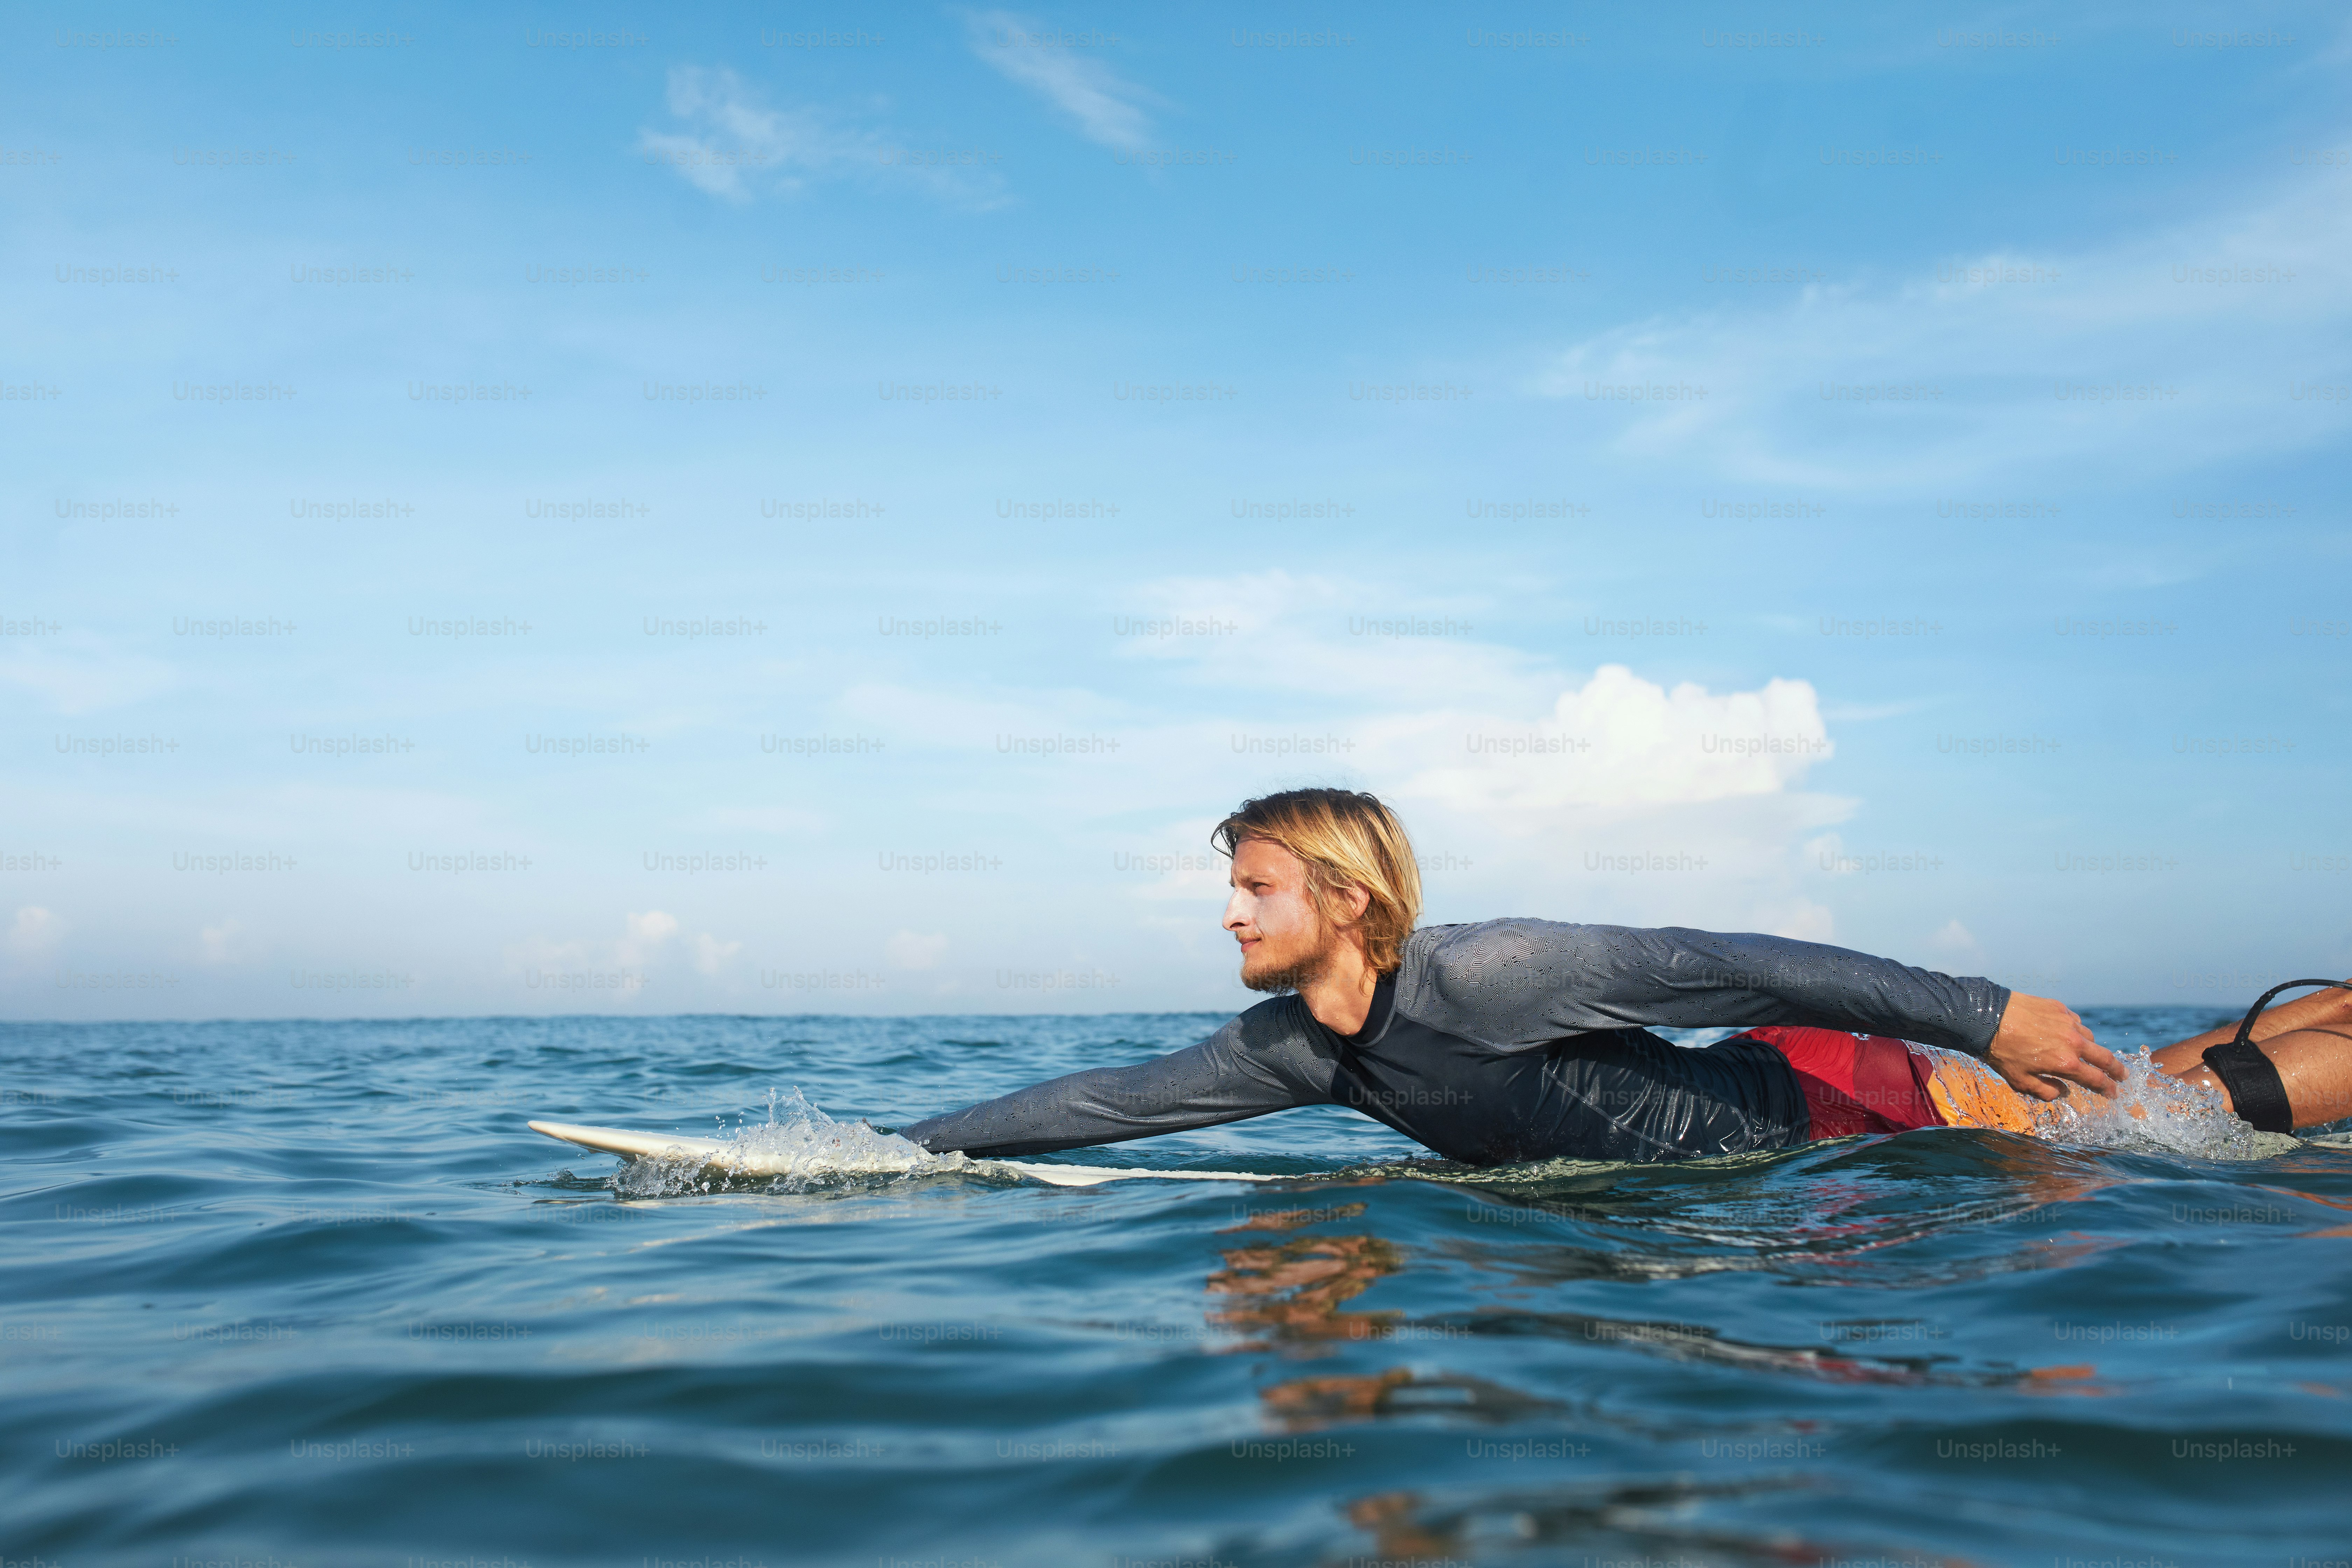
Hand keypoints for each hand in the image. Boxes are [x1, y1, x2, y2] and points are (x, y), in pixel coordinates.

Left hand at [1987, 992, 2126, 1100]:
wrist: (1987, 1017)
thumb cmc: (2002, 1052)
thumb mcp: (2020, 1081)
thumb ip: (2046, 1091)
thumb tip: (2064, 1092)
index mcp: (2066, 1063)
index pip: (2096, 1079)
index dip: (2108, 1088)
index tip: (2113, 1093)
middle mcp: (2073, 1041)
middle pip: (2105, 1057)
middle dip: (2117, 1069)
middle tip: (2123, 1075)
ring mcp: (2068, 1022)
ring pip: (2089, 1038)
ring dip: (2092, 1048)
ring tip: (2089, 1054)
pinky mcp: (2059, 1007)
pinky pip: (2075, 1021)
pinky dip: (2075, 1030)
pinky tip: (2068, 1033)